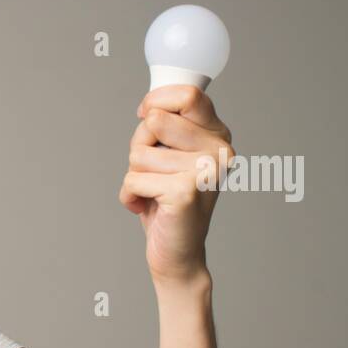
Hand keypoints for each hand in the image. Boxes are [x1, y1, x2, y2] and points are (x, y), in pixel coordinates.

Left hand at [119, 85, 234, 284]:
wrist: (178, 252)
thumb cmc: (168, 201)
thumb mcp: (169, 156)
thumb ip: (165, 128)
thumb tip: (148, 108)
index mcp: (217, 135)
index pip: (187, 94)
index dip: (156, 101)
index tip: (145, 115)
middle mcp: (218, 150)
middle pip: (154, 121)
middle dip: (139, 145)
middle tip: (151, 170)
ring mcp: (205, 171)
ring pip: (138, 154)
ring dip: (134, 176)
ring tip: (152, 192)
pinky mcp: (185, 192)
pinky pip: (133, 180)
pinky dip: (129, 196)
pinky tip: (146, 207)